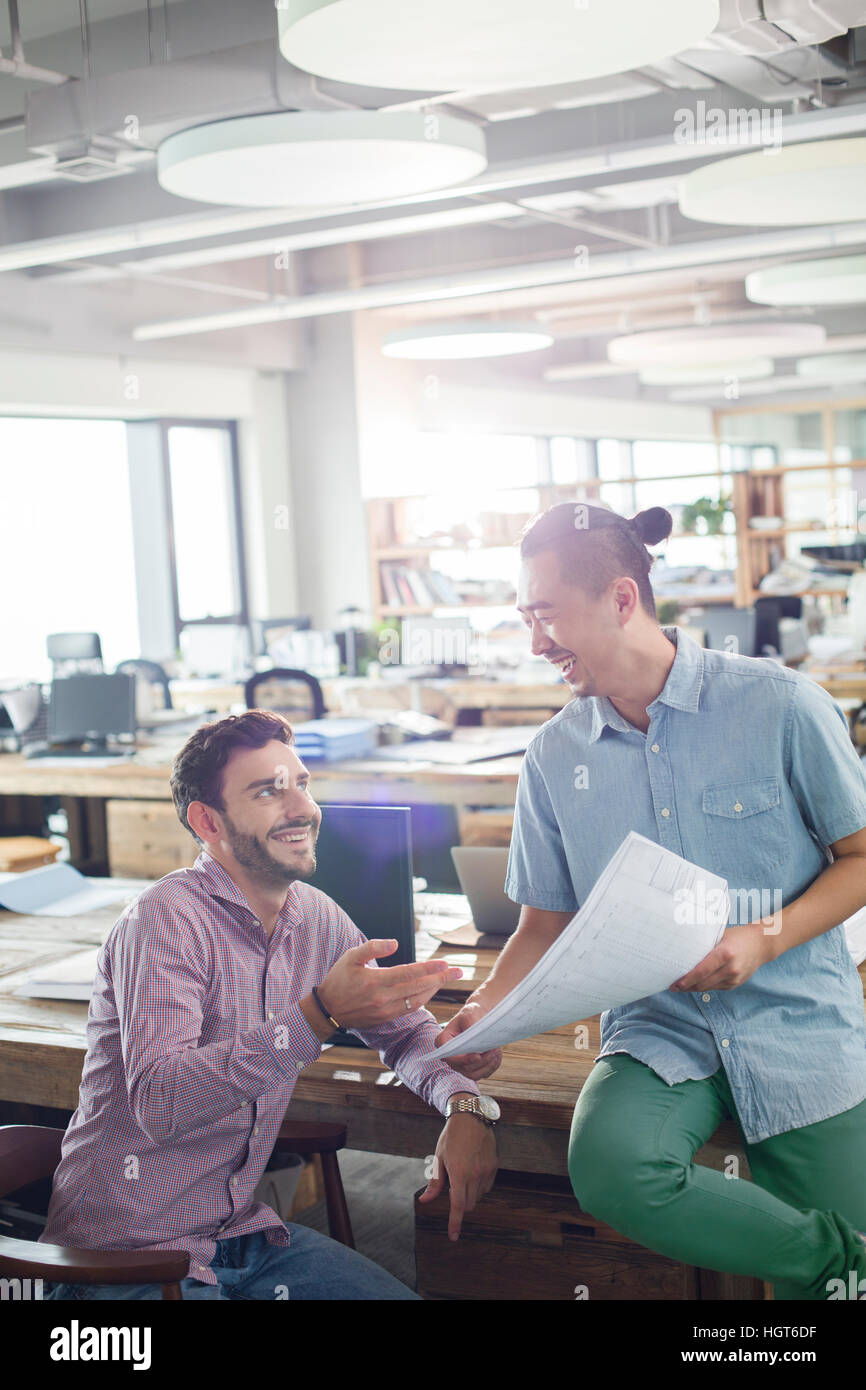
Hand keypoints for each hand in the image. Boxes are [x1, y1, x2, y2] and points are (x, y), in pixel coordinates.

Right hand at [316, 939, 462, 1030]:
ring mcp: (385, 1011)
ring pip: (417, 1001)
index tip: (445, 963)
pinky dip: (422, 1000)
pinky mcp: (385, 1019)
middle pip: (418, 988)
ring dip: (434, 990)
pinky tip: (429, 992)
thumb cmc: (339, 979)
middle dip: (440, 979)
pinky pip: (409, 1009)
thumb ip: (373, 947)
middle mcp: (383, 998)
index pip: (409, 973)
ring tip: (446, 979)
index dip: (429, 968)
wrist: (327, 1010)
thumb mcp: (351, 956)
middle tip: (458, 971)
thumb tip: (395, 943)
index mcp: (375, 981)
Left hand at [417, 1105, 497, 1240]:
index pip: (458, 1206)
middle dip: (460, 1203)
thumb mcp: (439, 1158)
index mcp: (459, 1173)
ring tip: (463, 1172)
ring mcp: (487, 1170)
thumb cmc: (451, 1137)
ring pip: (479, 1196)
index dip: (455, 1223)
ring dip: (470, 1193)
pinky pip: (487, 1186)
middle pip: (469, 1204)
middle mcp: (475, 1174)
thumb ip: (434, 1182)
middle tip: (452, 1185)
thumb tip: (425, 1201)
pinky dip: (479, 1185)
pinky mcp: (495, 1166)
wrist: (471, 1116)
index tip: (453, 1237)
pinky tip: (473, 1170)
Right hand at [434, 998, 502, 1079]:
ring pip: (474, 1075)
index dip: (464, 1059)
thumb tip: (476, 1042)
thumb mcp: (469, 1015)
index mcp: (444, 1042)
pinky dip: (492, 1066)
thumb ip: (471, 1027)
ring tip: (496, 1052)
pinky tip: (496, 1055)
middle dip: (481, 1061)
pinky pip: (482, 1074)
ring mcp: (461, 1064)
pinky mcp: (472, 1068)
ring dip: (488, 1065)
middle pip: (464, 1068)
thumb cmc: (472, 1015)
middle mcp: (450, 1056)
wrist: (478, 1018)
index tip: (478, 1056)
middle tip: (493, 1050)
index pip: (450, 1056)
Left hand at [669, 922, 776, 992]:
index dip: (686, 980)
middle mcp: (730, 969)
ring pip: (708, 988)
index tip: (674, 984)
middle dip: (686, 986)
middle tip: (673, 986)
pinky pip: (716, 988)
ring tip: (681, 986)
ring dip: (694, 988)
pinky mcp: (736, 984)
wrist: (762, 944)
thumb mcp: (720, 936)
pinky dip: (705, 986)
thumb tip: (683, 951)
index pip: (701, 972)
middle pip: (703, 983)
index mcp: (725, 954)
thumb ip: (705, 946)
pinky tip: (695, 984)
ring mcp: (734, 979)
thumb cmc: (738, 936)